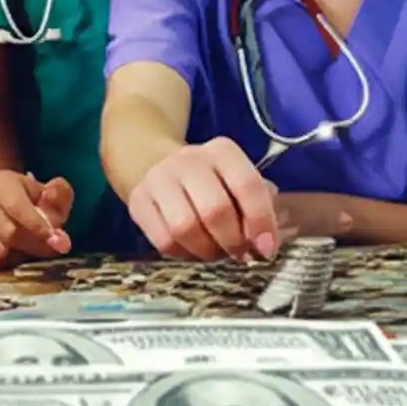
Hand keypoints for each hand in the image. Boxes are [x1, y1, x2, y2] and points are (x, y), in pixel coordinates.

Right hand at [0, 171, 72, 269]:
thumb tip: (50, 199)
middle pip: (8, 232)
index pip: (16, 206)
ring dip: (18, 256)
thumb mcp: (53, 196)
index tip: (56, 240)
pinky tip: (10, 254)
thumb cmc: (35, 204)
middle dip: (33, 244)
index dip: (38, 226)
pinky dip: (2, 264)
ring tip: (26, 248)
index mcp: (0, 181)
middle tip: (47, 248)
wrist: (8, 209)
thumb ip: (59, 194)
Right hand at [128, 137, 278, 261]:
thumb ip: (258, 205)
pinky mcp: (138, 202)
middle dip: (233, 241)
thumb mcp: (237, 179)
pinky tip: (192, 247)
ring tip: (215, 250)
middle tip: (240, 253)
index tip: (267, 249)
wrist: (154, 162)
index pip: (247, 185)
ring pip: (185, 228)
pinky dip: (183, 253)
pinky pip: (164, 241)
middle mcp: (189, 160)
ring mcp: (159, 179)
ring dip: (207, 250)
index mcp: (222, 152)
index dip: (261, 221)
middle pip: (215, 210)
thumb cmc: (209, 180)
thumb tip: (266, 240)